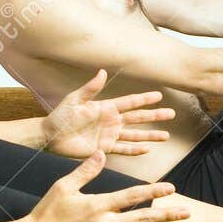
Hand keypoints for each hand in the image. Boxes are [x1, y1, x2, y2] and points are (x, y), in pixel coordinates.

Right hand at [25, 152, 188, 221]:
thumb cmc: (46, 212)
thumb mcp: (63, 187)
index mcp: (98, 206)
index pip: (132, 196)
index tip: (171, 188)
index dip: (153, 192)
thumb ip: (85, 171)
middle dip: (166, 215)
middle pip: (142, 219)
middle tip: (186, 213)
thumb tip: (102, 153)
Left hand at [41, 69, 174, 158]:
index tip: (159, 95)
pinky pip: (123, 150)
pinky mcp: (104, 149)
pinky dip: (135, 150)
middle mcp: (111, 121)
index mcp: (106, 107)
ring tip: (165, 136)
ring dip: (150, 135)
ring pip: (135, 135)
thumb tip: (103, 71)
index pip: (130, 102)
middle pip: (138, 118)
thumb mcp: (75, 100)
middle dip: (155, 116)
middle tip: (171, 114)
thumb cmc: (61, 116)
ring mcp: (109, 135)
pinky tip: (147, 149)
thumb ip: (91, 88)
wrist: (51, 136)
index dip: (145, 99)